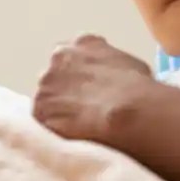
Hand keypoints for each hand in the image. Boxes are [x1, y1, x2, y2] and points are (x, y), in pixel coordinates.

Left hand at [32, 34, 154, 146]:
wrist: (128, 109)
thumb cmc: (140, 90)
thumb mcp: (132, 65)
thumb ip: (113, 64)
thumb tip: (113, 77)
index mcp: (83, 43)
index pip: (74, 55)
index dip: (81, 74)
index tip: (90, 90)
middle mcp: (58, 57)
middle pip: (56, 75)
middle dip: (66, 90)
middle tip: (84, 110)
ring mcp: (46, 83)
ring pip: (47, 97)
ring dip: (58, 110)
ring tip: (79, 128)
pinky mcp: (39, 108)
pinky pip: (43, 119)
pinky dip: (53, 128)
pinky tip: (70, 137)